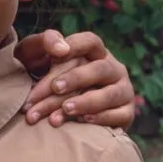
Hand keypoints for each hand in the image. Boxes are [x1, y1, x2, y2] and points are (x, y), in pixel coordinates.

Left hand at [19, 30, 135, 128]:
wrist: (58, 112)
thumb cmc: (43, 77)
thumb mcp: (36, 57)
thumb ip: (45, 44)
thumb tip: (61, 48)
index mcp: (93, 52)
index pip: (90, 41)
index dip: (75, 46)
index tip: (55, 55)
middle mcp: (112, 69)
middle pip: (99, 69)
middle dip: (76, 79)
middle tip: (54, 88)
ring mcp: (122, 91)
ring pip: (110, 94)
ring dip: (87, 102)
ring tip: (65, 108)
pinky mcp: (126, 113)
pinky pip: (119, 115)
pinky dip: (101, 118)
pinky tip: (82, 120)